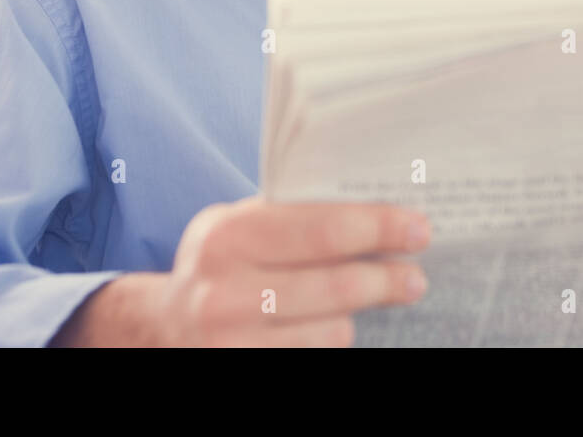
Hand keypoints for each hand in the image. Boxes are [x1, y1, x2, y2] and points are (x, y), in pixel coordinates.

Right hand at [51, 195, 429, 346]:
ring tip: (359, 302)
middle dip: (385, 281)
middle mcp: (224, 292)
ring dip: (353, 318)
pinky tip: (325, 328)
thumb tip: (382, 211)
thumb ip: (295, 217)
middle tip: (415, 276)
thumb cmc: (223, 264)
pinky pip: (313, 358)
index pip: (323, 230)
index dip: (379, 229)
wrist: (163, 326)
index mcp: (230, 236)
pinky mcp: (240, 370)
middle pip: (335, 289)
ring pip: (331, 333)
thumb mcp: (242, 226)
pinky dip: (328, 341)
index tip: (418, 228)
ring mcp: (229, 343)